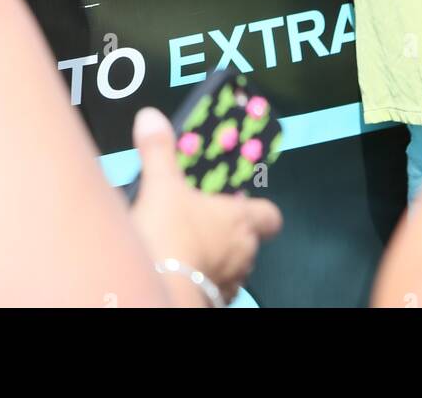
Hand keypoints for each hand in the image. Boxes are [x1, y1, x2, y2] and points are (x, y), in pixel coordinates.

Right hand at [130, 107, 281, 304]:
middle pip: (248, 241)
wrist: (160, 289)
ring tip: (185, 247)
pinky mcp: (212, 303)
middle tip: (200, 221)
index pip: (270, 216)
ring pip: (232, 266)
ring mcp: (230, 282)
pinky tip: (178, 270)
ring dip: (215, 258)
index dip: (260, 211)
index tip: (244, 205)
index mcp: (240, 220)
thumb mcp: (160, 184)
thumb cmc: (171, 235)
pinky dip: (201, 279)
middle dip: (227, 233)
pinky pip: (213, 288)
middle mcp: (243, 254)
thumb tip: (151, 118)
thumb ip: (158, 150)